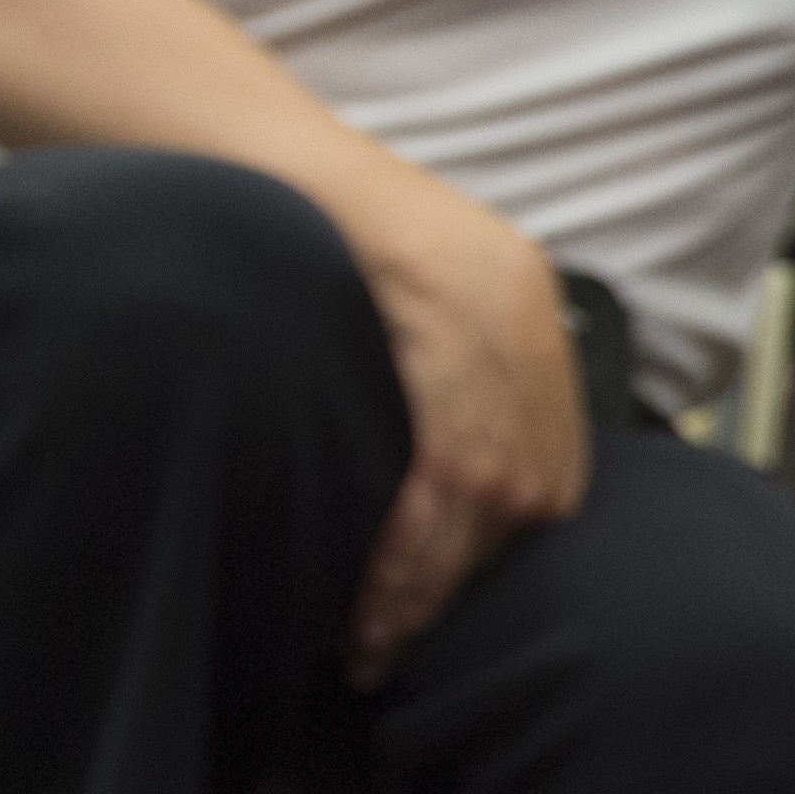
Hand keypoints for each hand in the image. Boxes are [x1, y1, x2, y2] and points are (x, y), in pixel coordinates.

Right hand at [344, 181, 586, 686]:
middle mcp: (522, 307)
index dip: (501, 542)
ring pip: (489, 487)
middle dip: (468, 574)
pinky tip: (375, 595)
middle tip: (401, 642)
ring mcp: (490, 307)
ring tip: (374, 644)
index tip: (452, 602)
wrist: (245, 149)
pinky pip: (446, 461)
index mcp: (520, 302)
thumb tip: (429, 489)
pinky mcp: (440, 312)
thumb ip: (431, 375)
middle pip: (531, 483)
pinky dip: (411, 542)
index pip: (548, 459)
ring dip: (431, 579)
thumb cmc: (297, 229)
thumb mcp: (395, 298)